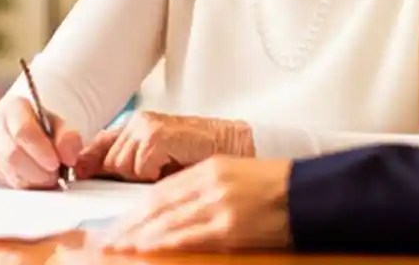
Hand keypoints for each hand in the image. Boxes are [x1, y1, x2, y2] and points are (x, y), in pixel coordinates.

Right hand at [0, 96, 80, 189]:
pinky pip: (5, 183)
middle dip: (38, 171)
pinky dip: (25, 186)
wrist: (22, 127)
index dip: (40, 150)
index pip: (22, 131)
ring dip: (33, 181)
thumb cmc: (40, 125)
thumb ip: (68, 137)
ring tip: (47, 178)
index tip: (56, 163)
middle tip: (55, 176)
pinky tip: (35, 180)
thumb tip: (69, 157)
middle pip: (12, 155)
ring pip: (9, 173)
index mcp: (13, 108)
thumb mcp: (58, 124)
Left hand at [75, 111, 253, 182]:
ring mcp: (146, 127)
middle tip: (150, 174)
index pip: (99, 143)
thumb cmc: (196, 155)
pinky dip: (152, 175)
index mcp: (135, 127)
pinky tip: (169, 167)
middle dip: (123, 176)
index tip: (80, 174)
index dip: (89, 161)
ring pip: (120, 166)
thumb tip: (90, 171)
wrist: (229, 142)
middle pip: (108, 162)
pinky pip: (139, 167)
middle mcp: (137, 123)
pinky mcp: (156, 136)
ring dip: (140, 177)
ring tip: (163, 170)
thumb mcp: (156, 160)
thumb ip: (127, 162)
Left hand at [99, 156, 292, 252]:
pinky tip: (146, 249)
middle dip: (129, 224)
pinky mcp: (231, 226)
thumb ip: (205, 190)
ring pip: (167, 220)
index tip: (119, 223)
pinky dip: (164, 243)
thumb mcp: (236, 177)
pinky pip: (189, 236)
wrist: (312, 192)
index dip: (136, 209)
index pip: (161, 190)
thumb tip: (175, 212)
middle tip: (107, 239)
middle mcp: (209, 183)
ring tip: (118, 248)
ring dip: (138, 236)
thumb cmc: (279, 187)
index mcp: (209, 169)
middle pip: (157, 204)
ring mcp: (219, 204)